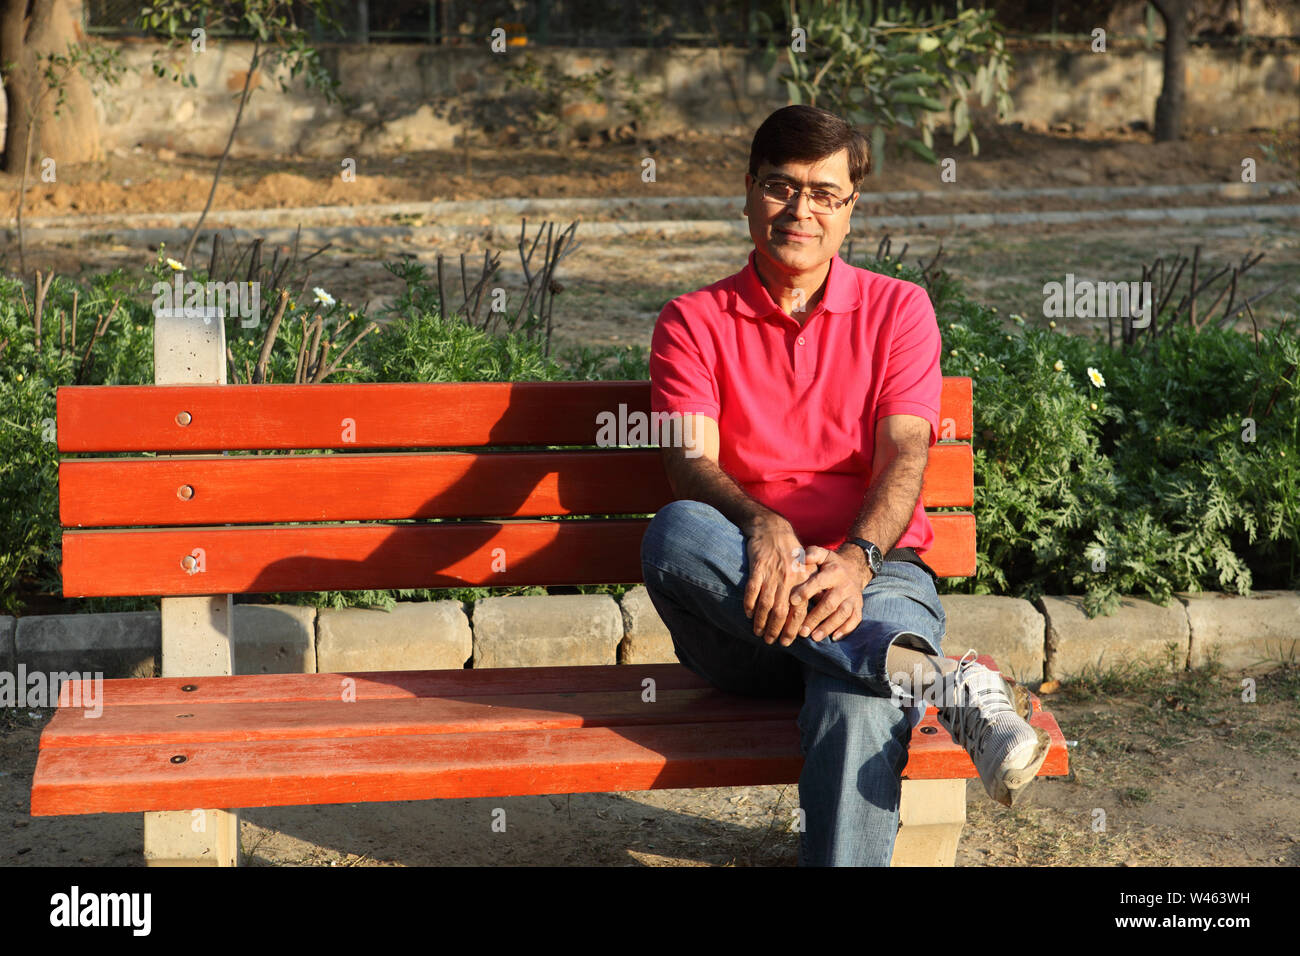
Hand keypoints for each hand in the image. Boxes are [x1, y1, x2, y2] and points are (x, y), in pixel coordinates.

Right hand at [742, 515, 813, 644]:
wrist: (772, 529)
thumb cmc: (790, 551)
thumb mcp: (807, 567)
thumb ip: (810, 588)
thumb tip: (813, 611)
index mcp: (802, 581)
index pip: (799, 611)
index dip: (793, 628)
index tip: (787, 641)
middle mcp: (788, 579)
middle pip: (781, 611)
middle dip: (775, 629)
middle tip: (770, 641)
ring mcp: (772, 573)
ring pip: (766, 604)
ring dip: (761, 621)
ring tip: (758, 632)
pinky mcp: (757, 567)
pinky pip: (752, 590)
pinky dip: (749, 604)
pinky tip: (748, 614)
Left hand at [781, 546, 871, 642]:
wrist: (855, 569)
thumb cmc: (831, 564)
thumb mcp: (823, 555)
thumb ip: (813, 554)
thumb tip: (802, 557)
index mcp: (834, 572)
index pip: (819, 582)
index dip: (806, 591)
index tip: (792, 601)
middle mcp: (845, 586)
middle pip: (830, 604)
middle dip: (815, 617)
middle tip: (801, 631)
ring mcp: (853, 598)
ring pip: (842, 614)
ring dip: (828, 626)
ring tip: (814, 637)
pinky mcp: (858, 607)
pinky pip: (855, 620)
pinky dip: (846, 629)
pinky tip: (833, 637)